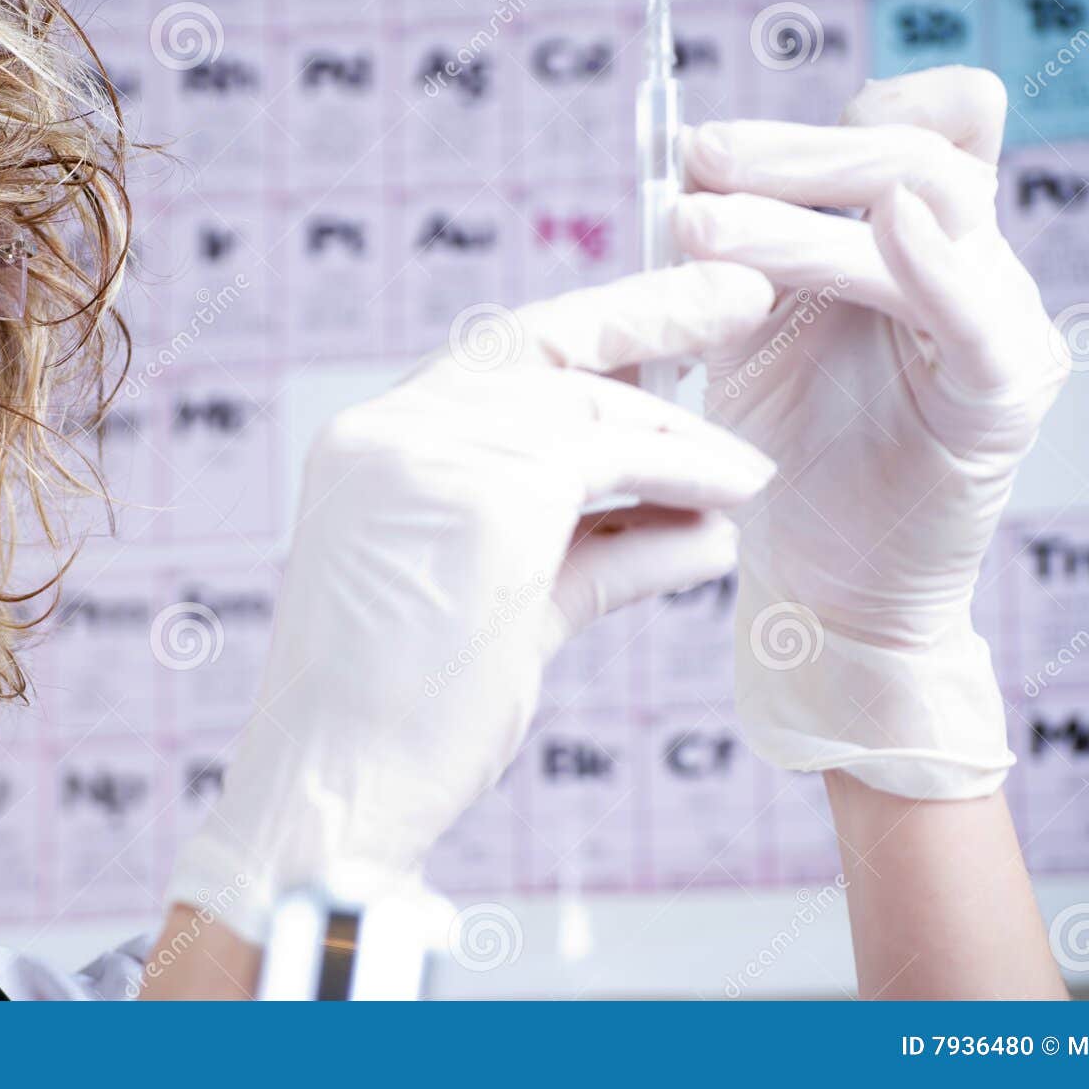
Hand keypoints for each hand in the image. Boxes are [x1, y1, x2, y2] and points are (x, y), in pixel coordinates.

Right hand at [161, 263, 778, 942]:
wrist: (337, 792)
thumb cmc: (405, 718)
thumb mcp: (508, 607)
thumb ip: (597, 549)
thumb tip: (699, 524)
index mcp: (371, 448)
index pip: (496, 358)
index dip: (592, 332)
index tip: (668, 321)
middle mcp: (389, 431)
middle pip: (543, 345)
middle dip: (654, 314)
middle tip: (743, 296)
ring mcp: (428, 455)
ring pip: (590, 406)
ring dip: (683, 434)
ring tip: (751, 470)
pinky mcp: (485, 497)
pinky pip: (615, 461)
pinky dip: (686, 470)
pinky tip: (734, 495)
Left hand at [676, 66, 1069, 798]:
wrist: (818, 579)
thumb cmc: (781, 452)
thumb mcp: (749, 336)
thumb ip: (743, 258)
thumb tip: (690, 176)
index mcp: (908, 240)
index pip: (904, 129)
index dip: (820, 124)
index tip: (705, 149)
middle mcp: (962, 264)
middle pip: (908, 156)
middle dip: (791, 155)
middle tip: (696, 162)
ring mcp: (993, 321)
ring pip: (925, 217)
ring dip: (804, 212)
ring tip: (697, 225)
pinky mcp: (1004, 391)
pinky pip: (979, 313)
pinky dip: (936, 265)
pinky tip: (885, 229)